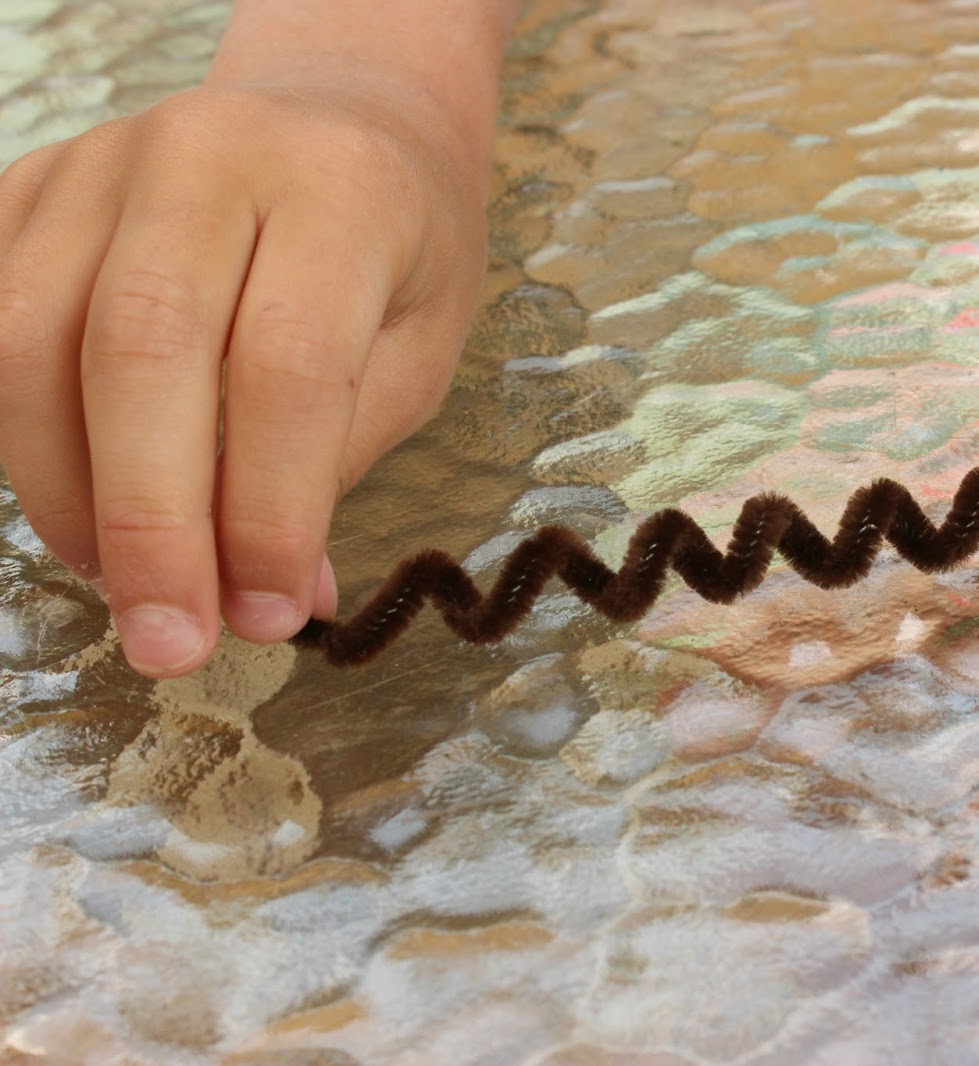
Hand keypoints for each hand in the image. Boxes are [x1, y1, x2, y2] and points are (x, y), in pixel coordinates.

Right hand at [0, 80, 487, 676]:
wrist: (338, 125)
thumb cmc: (394, 250)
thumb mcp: (416, 349)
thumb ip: (338, 461)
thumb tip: (273, 601)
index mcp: (339, 190)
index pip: (285, 364)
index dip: (268, 507)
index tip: (269, 613)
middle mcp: (209, 153)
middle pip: (140, 349)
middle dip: (151, 522)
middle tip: (173, 640)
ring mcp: (103, 161)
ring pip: (32, 339)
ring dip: (69, 494)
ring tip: (129, 585)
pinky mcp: (31, 187)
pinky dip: (20, 438)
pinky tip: (79, 511)